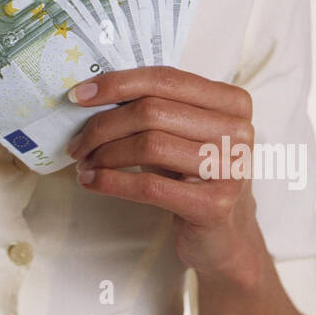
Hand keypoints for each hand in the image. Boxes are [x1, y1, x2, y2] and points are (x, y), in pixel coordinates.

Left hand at [66, 67, 263, 282]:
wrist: (226, 235)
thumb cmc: (195, 174)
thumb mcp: (183, 133)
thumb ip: (154, 107)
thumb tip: (91, 93)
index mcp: (232, 101)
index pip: (165, 79)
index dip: (117, 84)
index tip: (78, 96)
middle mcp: (238, 131)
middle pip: (152, 112)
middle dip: (103, 126)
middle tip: (77, 143)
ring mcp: (229, 169)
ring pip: (149, 145)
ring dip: (104, 154)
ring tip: (84, 163)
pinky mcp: (213, 206)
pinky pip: (149, 186)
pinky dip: (111, 182)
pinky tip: (91, 182)